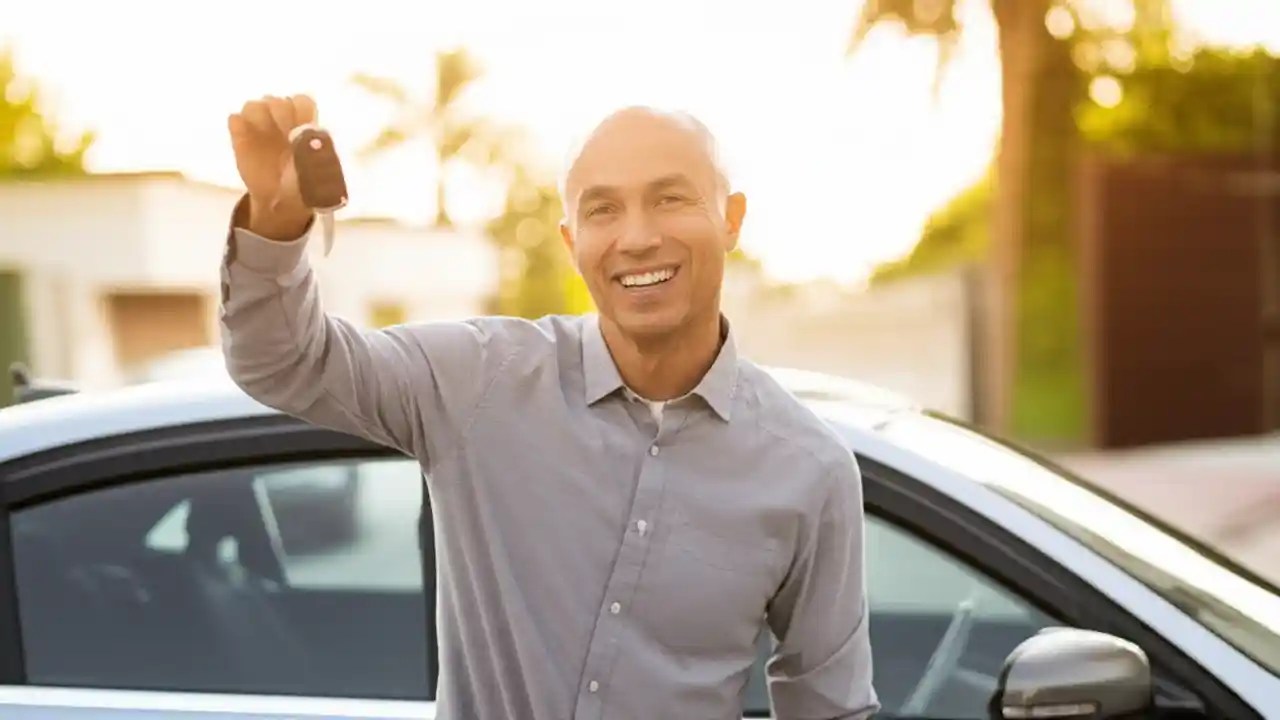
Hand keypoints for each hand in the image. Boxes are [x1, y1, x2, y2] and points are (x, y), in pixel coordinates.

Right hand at [227, 94, 316, 239]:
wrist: (280, 200)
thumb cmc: (302, 181)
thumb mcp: (314, 169)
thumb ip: (311, 151)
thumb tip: (307, 136)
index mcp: (302, 123)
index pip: (301, 101)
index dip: (301, 111)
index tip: (302, 128)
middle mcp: (280, 120)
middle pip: (277, 101)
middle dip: (281, 112)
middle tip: (286, 135)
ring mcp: (259, 126)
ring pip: (253, 105)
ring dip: (258, 115)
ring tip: (264, 135)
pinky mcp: (240, 137)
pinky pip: (234, 119)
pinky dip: (238, 125)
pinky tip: (246, 139)